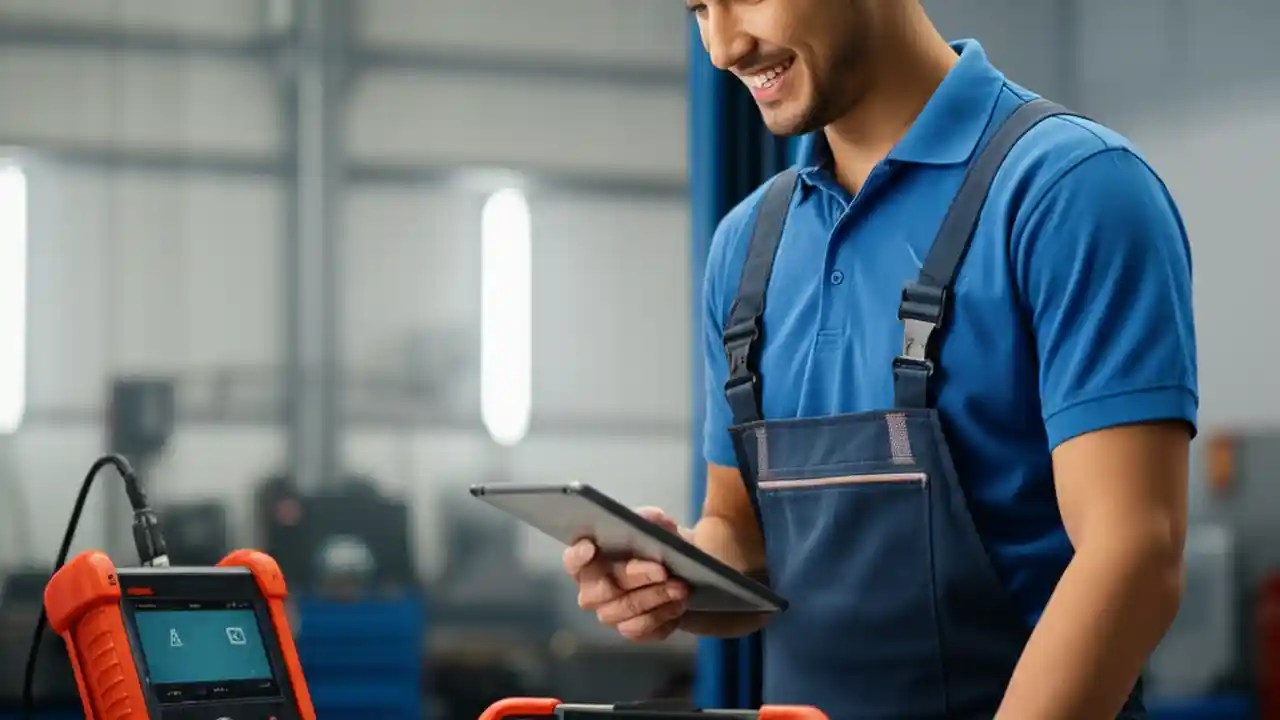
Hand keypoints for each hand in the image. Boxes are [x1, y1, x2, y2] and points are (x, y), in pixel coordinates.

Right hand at [563, 507, 691, 641]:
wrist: (683, 574)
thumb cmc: (659, 547)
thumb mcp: (660, 528)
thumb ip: (652, 520)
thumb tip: (653, 518)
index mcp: (590, 559)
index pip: (572, 560)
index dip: (577, 556)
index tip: (591, 547)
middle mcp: (592, 590)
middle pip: (601, 589)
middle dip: (634, 577)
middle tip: (662, 571)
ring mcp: (610, 613)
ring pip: (624, 610)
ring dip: (655, 598)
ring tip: (680, 587)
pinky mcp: (631, 630)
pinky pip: (641, 629)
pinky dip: (663, 615)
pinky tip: (679, 604)